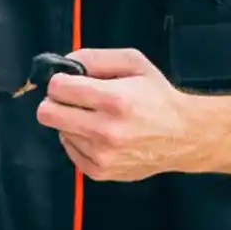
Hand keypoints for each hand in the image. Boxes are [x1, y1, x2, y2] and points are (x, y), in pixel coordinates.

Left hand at [36, 48, 193, 180]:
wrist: (183, 136)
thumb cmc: (158, 98)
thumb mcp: (134, 63)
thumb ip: (95, 57)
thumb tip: (64, 62)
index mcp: (114, 99)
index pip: (58, 88)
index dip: (59, 81)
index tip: (68, 81)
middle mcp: (106, 130)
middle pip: (47, 114)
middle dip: (55, 102)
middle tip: (72, 99)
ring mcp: (101, 155)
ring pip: (59, 131)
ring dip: (72, 122)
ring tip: (97, 118)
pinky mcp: (99, 171)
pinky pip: (69, 150)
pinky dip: (79, 139)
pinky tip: (98, 134)